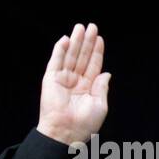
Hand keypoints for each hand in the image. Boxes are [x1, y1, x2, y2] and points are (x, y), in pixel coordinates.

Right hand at [37, 22, 110, 146]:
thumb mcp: (100, 105)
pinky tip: (65, 39)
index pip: (93, 65)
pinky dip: (60, 50)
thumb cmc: (85, 123)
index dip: (97, 52)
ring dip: (75, 42)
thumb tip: (107, 73)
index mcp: (88, 87)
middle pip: (83, 57)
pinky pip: (56, 61)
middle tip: (92, 26)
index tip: (100, 38)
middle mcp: (76, 81)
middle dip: (87, 42)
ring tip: (80, 28)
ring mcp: (63, 79)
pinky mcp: (51, 79)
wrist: (67, 132)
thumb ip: (102, 87)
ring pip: (70, 56)